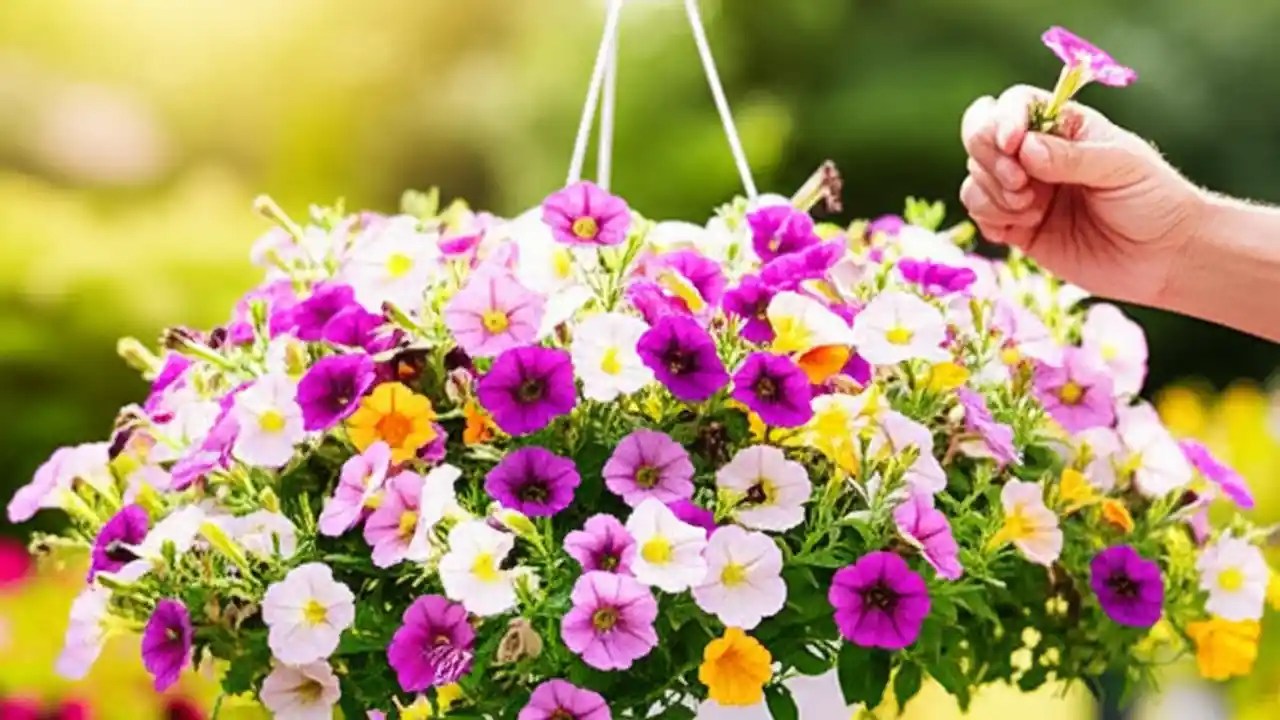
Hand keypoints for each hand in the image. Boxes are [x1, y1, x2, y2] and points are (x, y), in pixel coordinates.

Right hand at [959, 85, 1204, 306]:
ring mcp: (1024, 191)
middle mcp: (1036, 154)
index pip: (1014, 105)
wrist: (1165, 259)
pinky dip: (989, 218)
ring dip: (993, 193)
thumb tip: (1024, 147)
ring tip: (1033, 210)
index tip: (1012, 142)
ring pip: (975, 176)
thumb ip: (1071, 156)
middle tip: (1020, 183)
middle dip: (990, 158)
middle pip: (980, 135)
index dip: (1002, 119)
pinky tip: (1022, 227)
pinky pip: (979, 213)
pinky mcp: (1016, 227)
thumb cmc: (1154, 200)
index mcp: (1064, 126)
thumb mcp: (1121, 167)